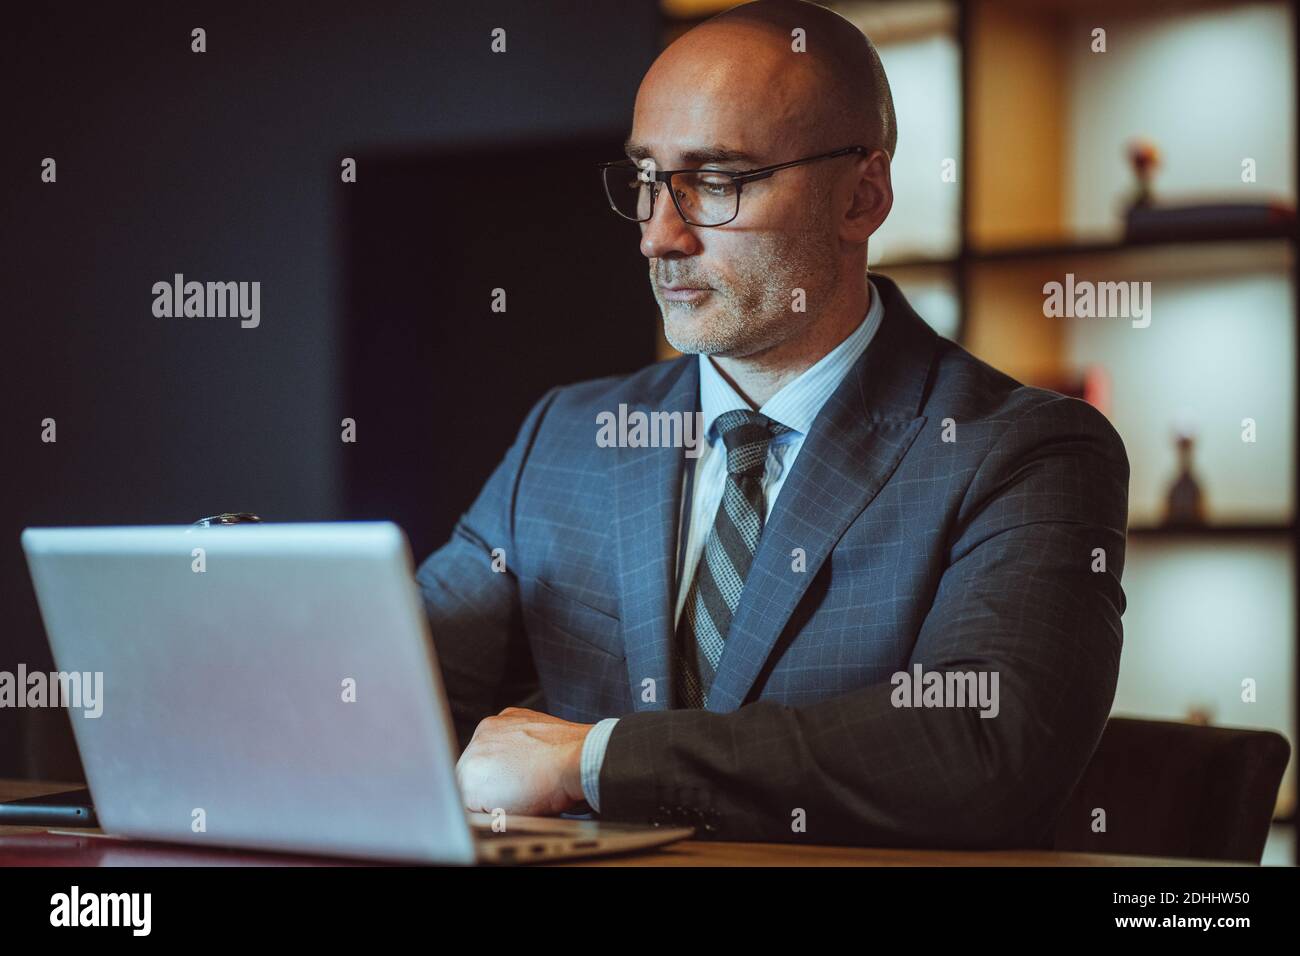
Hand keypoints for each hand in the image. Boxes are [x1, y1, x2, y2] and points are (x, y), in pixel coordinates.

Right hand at [456, 707, 591, 815]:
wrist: (578, 761)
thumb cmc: (551, 789)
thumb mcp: (509, 815)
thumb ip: (484, 810)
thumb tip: (480, 810)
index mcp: (469, 775)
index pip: (463, 797)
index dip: (481, 808)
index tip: (495, 810)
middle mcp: (476, 745)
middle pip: (470, 772)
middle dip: (486, 784)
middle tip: (511, 794)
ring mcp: (492, 726)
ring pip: (483, 751)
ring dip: (496, 763)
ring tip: (522, 774)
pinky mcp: (509, 715)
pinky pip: (499, 734)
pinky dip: (508, 744)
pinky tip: (527, 755)